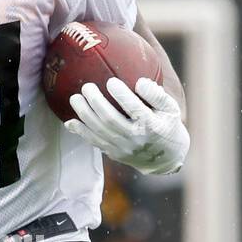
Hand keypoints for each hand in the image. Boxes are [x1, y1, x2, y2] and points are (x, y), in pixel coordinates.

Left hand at [64, 76, 189, 174]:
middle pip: (110, 119)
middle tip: (87, 87)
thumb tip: (140, 82)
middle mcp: (135, 138)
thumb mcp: (171, 109)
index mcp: (151, 125)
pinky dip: (81, 132)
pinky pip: (95, 142)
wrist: (165, 158)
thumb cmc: (167, 126)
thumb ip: (157, 95)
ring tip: (75, 98)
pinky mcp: (114, 154)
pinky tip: (70, 122)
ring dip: (84, 114)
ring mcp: (123, 148)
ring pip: (99, 131)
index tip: (110, 82)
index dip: (121, 95)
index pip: (134, 108)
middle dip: (95, 102)